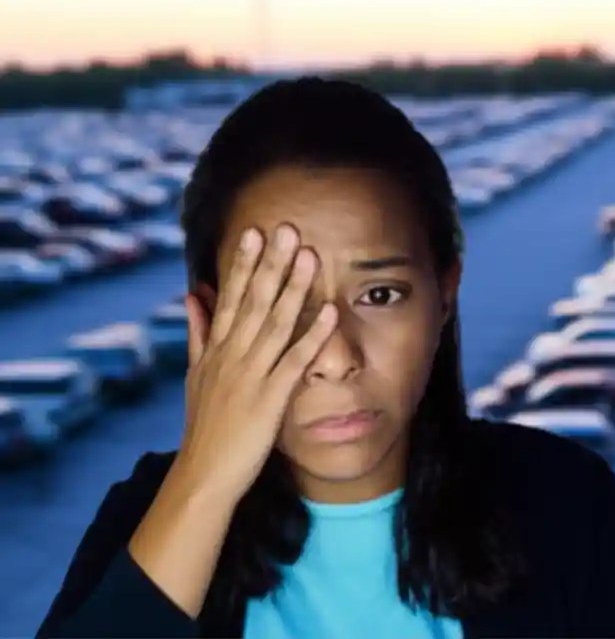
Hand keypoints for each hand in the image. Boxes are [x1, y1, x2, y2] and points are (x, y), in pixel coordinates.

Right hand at [176, 224, 337, 503]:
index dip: (243, 264)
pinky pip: (295, 362)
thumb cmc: (205, 427)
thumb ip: (199, 332)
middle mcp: (231, 357)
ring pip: (274, 324)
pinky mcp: (269, 400)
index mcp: (215, 350)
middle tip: (286, 229)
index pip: (229, 297)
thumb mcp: (196, 375)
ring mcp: (250, 377)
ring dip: (294, 289)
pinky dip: (312, 336)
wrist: (202, 477)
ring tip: (310, 256)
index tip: (255, 231)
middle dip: (270, 264)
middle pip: (252, 302)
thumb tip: (192, 294)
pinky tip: (330, 312)